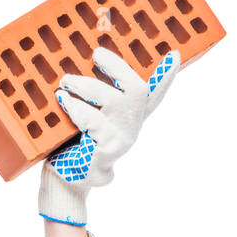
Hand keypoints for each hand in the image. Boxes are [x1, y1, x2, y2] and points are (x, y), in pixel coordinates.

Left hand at [38, 48, 179, 226]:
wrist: (64, 182)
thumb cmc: (71, 145)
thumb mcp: (84, 120)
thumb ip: (92, 100)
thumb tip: (81, 67)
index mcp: (128, 119)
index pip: (153, 95)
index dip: (166, 77)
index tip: (173, 56)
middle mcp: (130, 128)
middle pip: (137, 90)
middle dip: (118, 67)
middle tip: (97, 54)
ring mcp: (121, 140)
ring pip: (113, 100)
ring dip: (86, 85)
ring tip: (66, 81)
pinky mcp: (106, 151)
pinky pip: (94, 120)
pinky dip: (75, 107)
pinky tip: (63, 100)